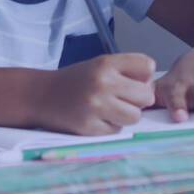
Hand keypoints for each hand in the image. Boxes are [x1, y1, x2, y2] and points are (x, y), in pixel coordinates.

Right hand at [37, 53, 155, 135]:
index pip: (148, 65)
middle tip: (121, 99)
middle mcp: (102, 82)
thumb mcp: (99, 65)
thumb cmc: (77, 81)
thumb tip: (153, 89)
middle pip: (146, 95)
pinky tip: (96, 119)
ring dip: (126, 116)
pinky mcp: (90, 127)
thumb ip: (127, 72)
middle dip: (138, 100)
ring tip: (110, 110)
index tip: (131, 81)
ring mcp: (96, 106)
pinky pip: (117, 130)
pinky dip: (110, 127)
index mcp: (106, 63)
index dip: (144, 76)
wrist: (40, 95)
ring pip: (135, 116)